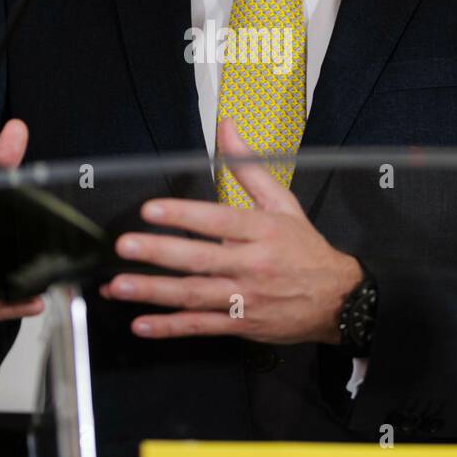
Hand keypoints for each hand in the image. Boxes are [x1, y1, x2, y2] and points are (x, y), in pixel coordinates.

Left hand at [99, 117, 362, 344]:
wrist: (338, 300)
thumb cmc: (305, 248)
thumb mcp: (283, 203)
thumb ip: (248, 167)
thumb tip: (226, 129)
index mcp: (262, 231)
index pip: (219, 221)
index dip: (184, 216)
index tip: (151, 210)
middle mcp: (252, 265)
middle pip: (201, 259)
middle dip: (160, 253)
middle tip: (126, 246)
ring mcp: (246, 298)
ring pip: (195, 295)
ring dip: (154, 292)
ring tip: (119, 286)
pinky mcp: (241, 324)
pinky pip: (201, 326)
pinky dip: (171, 328)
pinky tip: (143, 324)